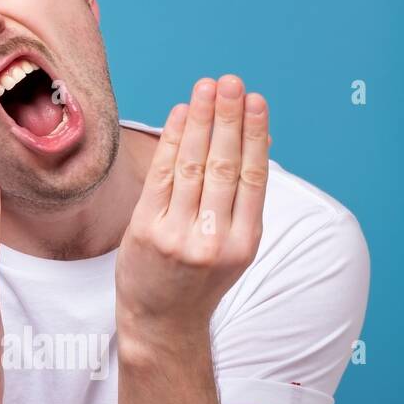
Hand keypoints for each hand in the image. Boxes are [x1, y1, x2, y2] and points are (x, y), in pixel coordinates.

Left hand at [115, 75, 269, 335]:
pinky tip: (179, 116)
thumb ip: (240, 200)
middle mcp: (215, 238)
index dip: (254, 135)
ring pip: (192, 166)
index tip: (257, 100)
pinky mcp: (147, 231)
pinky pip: (160, 177)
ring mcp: (179, 235)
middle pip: (223, 165)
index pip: (252, 176)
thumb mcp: (231, 245)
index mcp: (245, 242)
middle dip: (228, 118)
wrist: (161, 322)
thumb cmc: (197, 277)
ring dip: (199, 122)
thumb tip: (256, 140)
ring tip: (206, 89)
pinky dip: (170, 142)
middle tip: (231, 82)